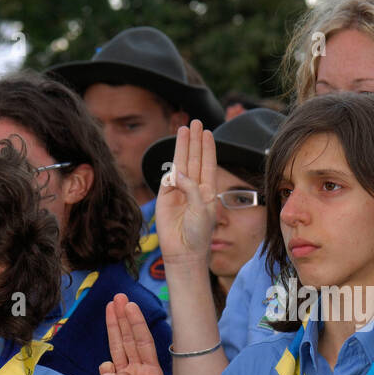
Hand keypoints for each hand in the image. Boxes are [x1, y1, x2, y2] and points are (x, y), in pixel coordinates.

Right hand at [98, 294, 168, 374]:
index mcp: (151, 371)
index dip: (136, 323)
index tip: (130, 306)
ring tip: (110, 306)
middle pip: (128, 338)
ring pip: (116, 346)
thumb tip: (109, 372)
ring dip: (113, 327)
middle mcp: (137, 370)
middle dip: (123, 317)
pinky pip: (104, 370)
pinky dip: (105, 370)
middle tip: (118, 297)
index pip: (143, 341)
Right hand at [154, 121, 217, 267]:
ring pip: (181, 164)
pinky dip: (172, 169)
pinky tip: (176, 158)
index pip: (208, 164)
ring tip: (185, 129)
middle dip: (195, 141)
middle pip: (194, 159)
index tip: (208, 132)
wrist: (183, 252)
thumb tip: (177, 173)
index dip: (207, 148)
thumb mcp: (201, 208)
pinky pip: (168, 178)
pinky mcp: (165, 197)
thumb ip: (191, 188)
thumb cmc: (198, 234)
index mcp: (207, 191)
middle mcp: (193, 188)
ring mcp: (178, 191)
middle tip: (196, 122)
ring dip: (183, 147)